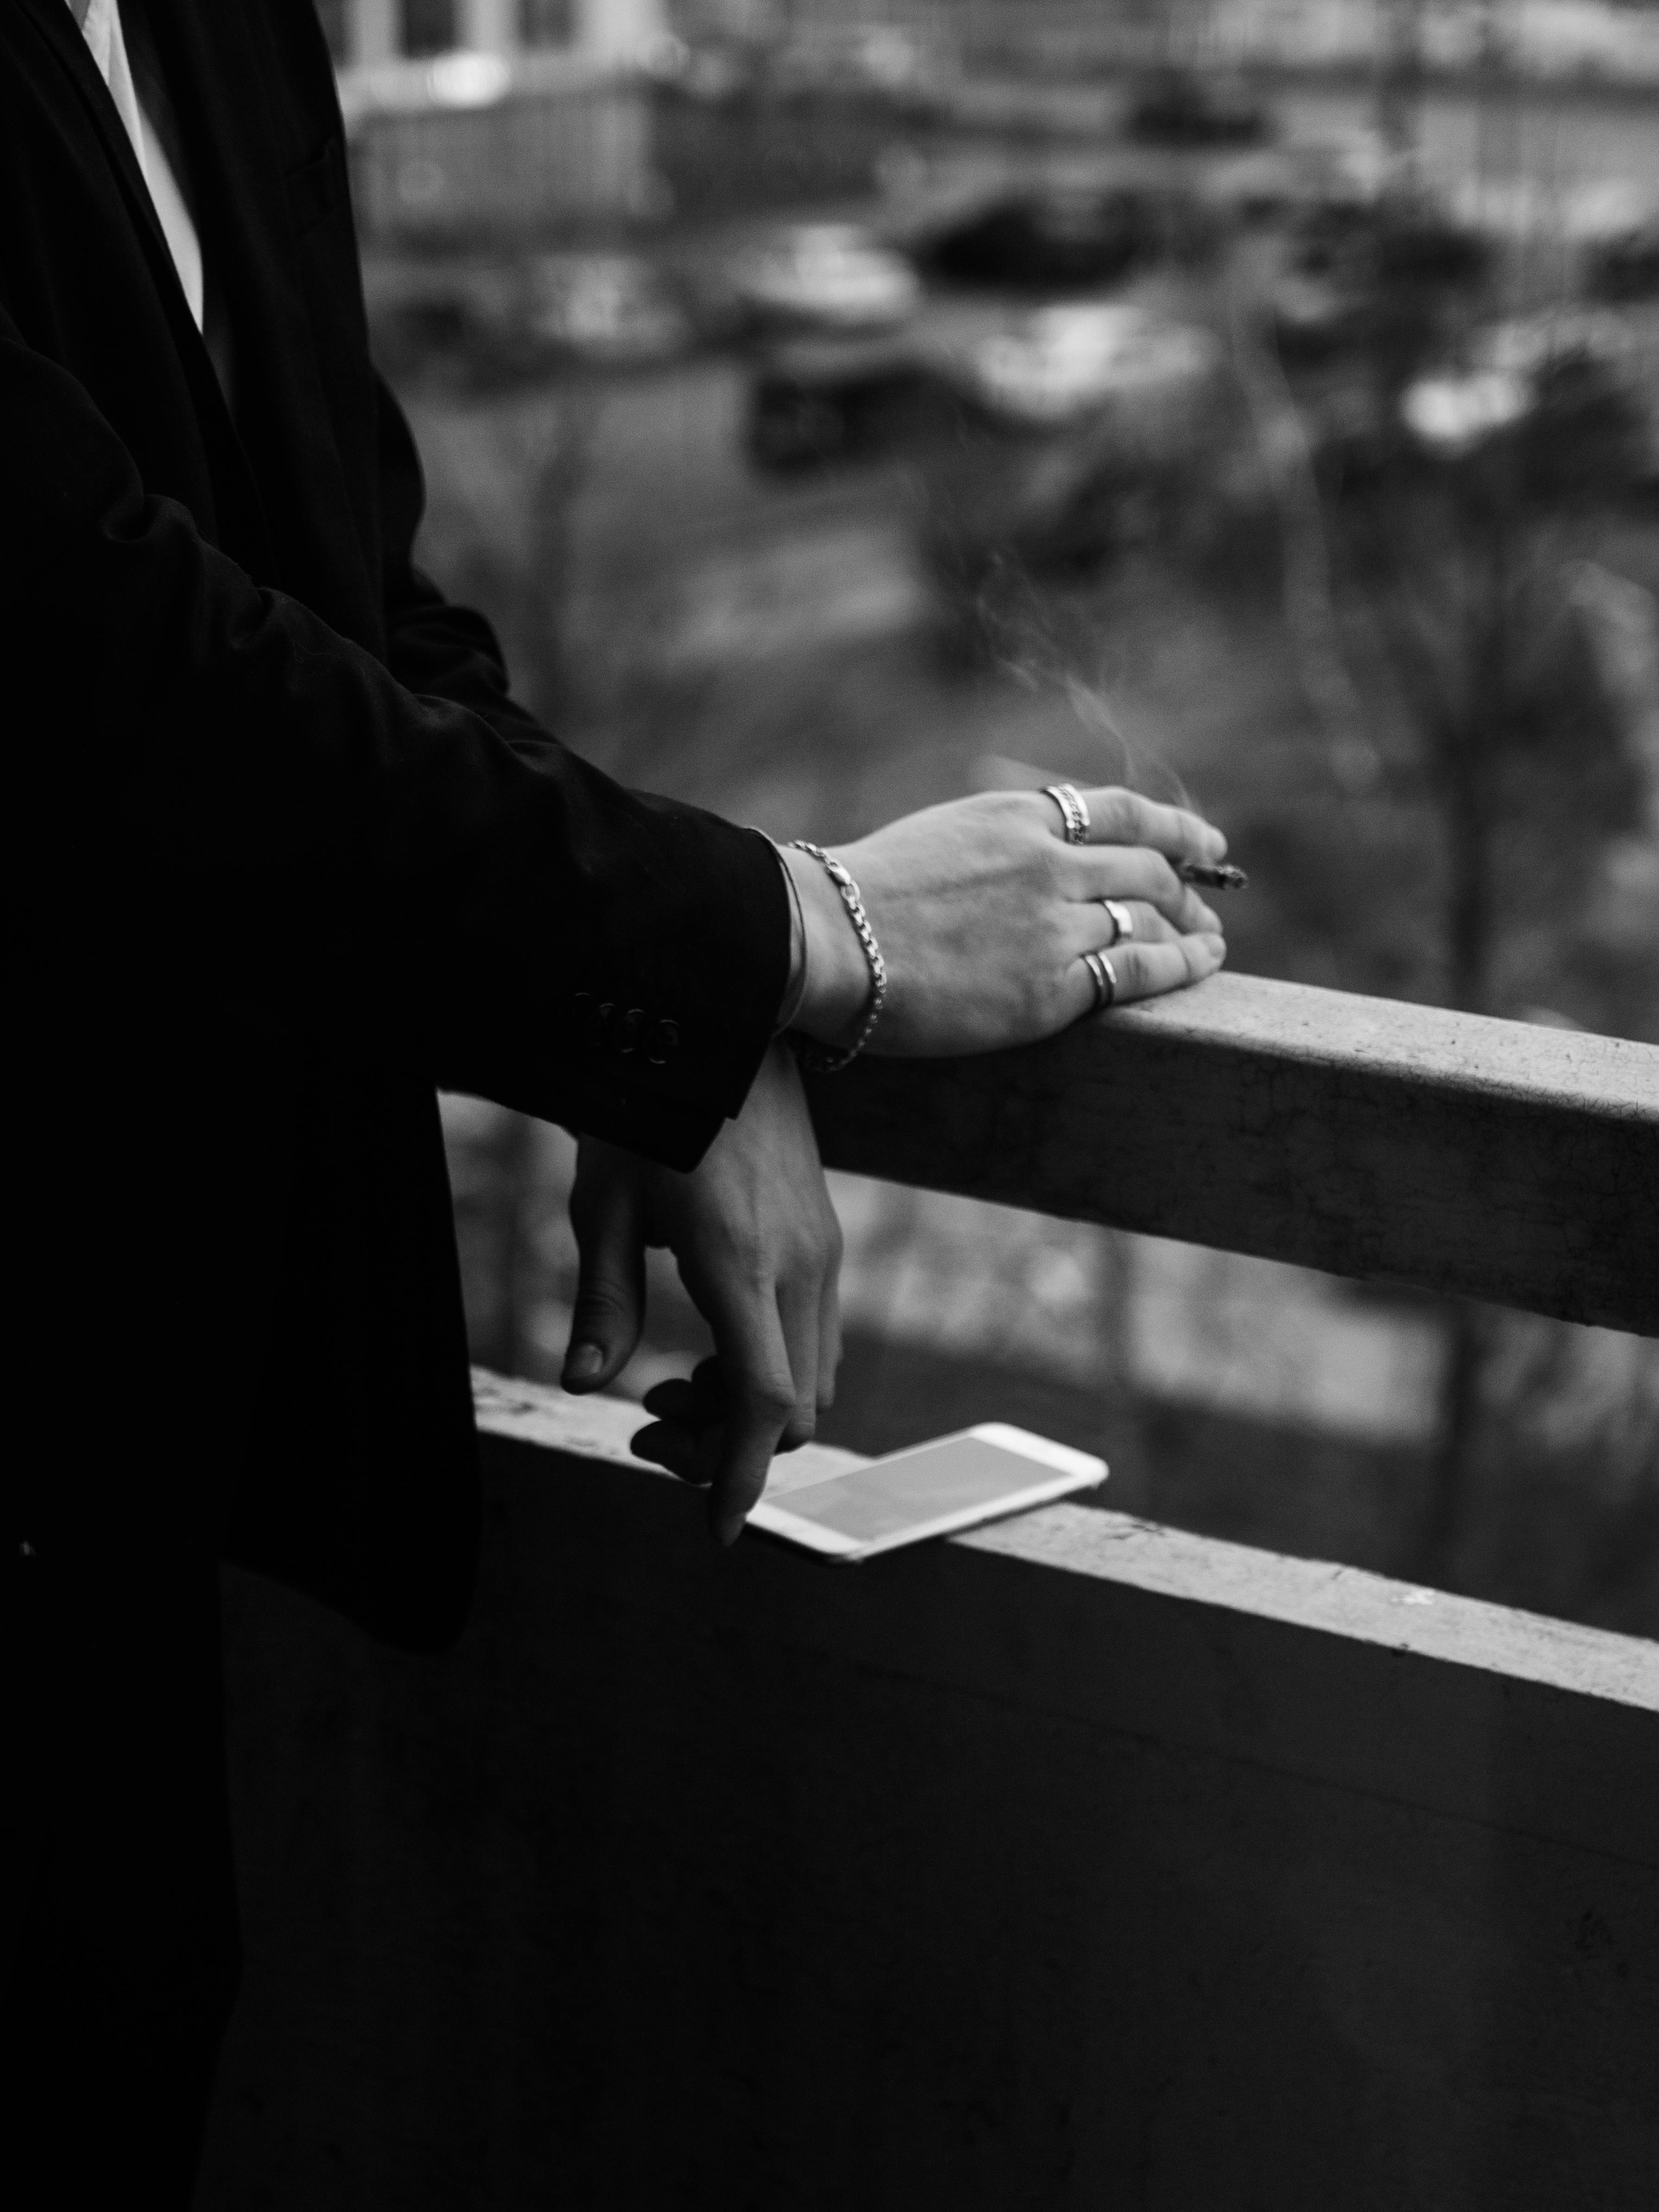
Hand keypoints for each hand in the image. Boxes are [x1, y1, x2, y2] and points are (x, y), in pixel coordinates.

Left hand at [561, 1041, 841, 1543]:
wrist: (724, 1025)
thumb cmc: (649, 1109)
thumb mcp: (606, 1205)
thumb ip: (604, 1302)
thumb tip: (585, 1386)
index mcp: (743, 1265)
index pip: (765, 1407)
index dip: (739, 1477)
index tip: (714, 1528)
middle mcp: (801, 1267)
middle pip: (794, 1408)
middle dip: (725, 1444)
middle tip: (646, 1424)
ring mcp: (825, 1252)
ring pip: (813, 1377)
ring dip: (748, 1407)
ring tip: (668, 1385)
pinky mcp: (826, 1239)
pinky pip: (815, 1335)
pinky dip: (769, 1366)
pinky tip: (710, 1344)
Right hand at [785, 786, 1228, 1055]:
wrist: (828, 940)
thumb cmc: (861, 896)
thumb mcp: (942, 836)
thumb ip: (1001, 843)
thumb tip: (1042, 858)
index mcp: (1017, 816)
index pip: (1119, 810)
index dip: (1174, 826)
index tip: (1205, 842)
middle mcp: (1046, 861)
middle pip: (1145, 868)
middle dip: (1186, 887)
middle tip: (1203, 906)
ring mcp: (1051, 923)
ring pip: (1147, 918)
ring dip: (1188, 930)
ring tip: (1209, 945)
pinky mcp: (1048, 987)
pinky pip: (1135, 969)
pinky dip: (1178, 966)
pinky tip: (1197, 968)